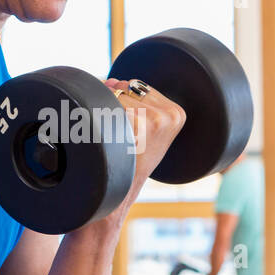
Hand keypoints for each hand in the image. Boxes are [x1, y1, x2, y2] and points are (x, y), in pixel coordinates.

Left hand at [103, 77, 186, 218]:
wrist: (117, 191)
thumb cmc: (129, 163)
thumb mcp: (147, 132)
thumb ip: (137, 102)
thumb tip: (112, 82)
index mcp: (177, 113)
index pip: (138, 86)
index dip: (124, 101)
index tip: (127, 129)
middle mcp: (169, 115)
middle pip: (126, 87)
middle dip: (113, 103)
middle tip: (118, 136)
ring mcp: (153, 119)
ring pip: (114, 94)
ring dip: (104, 110)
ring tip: (112, 138)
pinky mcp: (134, 123)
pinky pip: (105, 104)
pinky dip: (97, 115)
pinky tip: (106, 137)